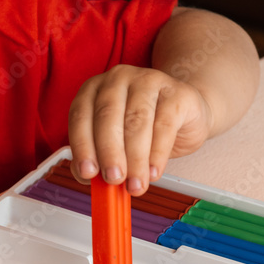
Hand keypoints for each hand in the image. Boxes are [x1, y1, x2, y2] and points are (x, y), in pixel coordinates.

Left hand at [67, 64, 213, 194]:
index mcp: (93, 89)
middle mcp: (117, 79)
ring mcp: (148, 81)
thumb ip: (98, 157)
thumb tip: (88, 179)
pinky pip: (165, 126)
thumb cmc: (143, 125)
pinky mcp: (177, 93)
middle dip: (109, 153)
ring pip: (136, 122)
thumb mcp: (115, 139)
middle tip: (113, 179)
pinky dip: (158, 154)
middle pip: (108, 117)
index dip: (82, 146)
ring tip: (136, 184)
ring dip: (135, 159)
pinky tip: (154, 172)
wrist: (184, 110)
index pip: (80, 116)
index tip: (87, 173)